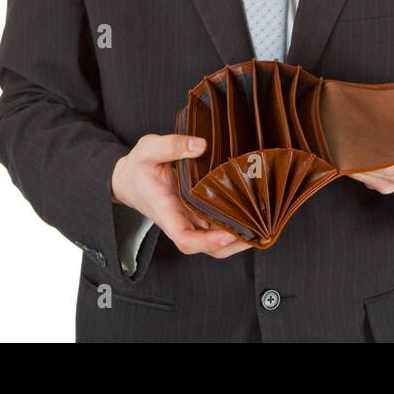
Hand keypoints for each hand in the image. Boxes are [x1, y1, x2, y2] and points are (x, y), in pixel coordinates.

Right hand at [111, 134, 252, 258]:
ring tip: (263, 225)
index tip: (226, 234)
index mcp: (167, 212)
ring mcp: (191, 220)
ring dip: (239, 238)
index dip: (207, 242)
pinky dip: (236, 225)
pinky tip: (254, 214)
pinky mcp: (198, 214)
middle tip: (259, 230)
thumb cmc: (138, 168)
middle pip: (208, 248)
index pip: (185, 239)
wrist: (130, 180)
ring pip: (216, 241)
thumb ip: (171, 145)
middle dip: (233, 245)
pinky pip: (218, 226)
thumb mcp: (148, 149)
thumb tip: (201, 145)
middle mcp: (181, 221)